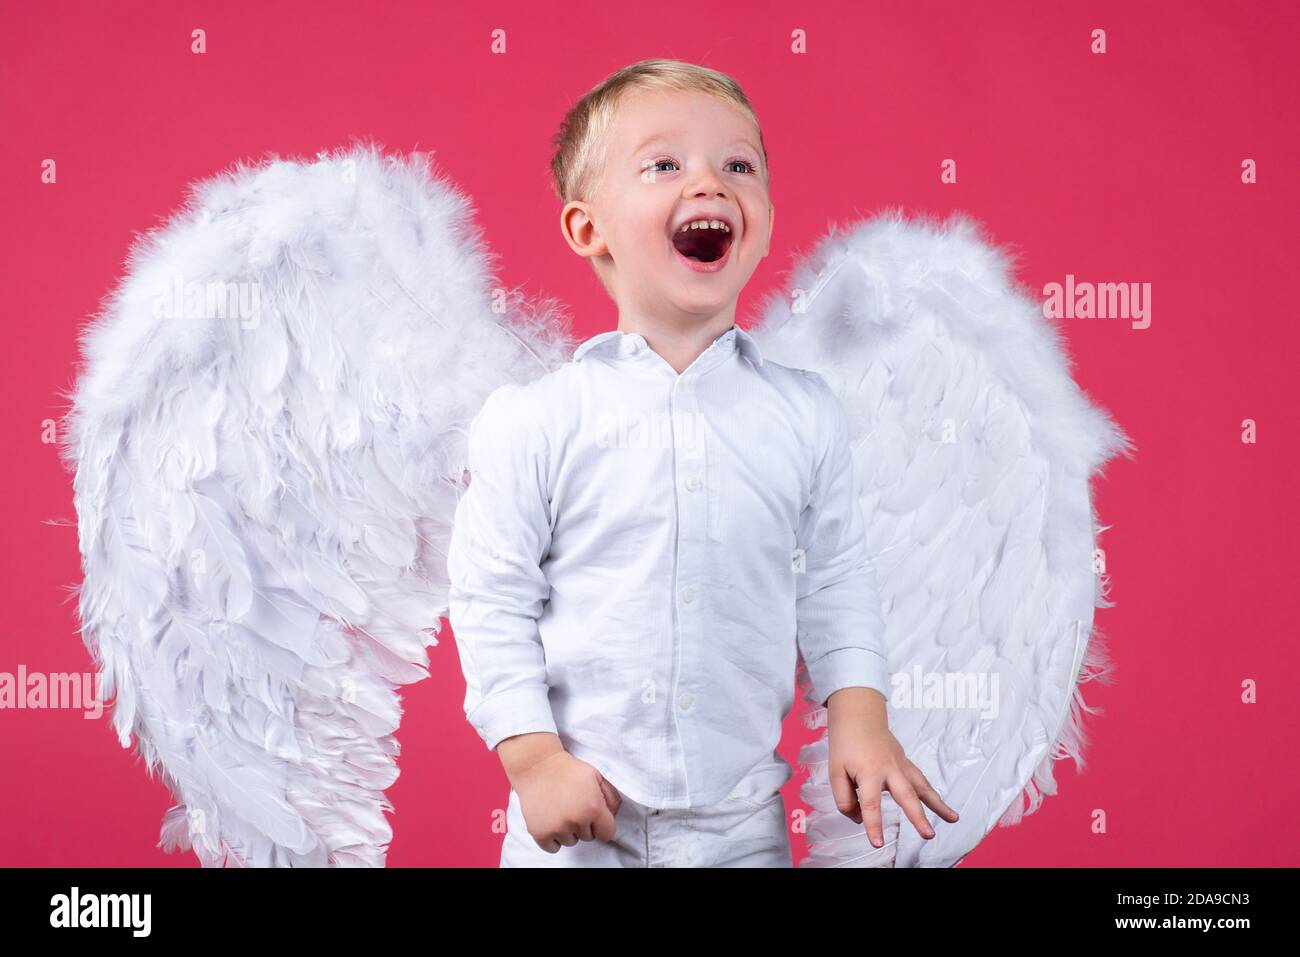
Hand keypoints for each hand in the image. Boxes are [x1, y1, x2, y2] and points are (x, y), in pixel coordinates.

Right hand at [510, 749, 622, 852]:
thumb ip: (611, 797)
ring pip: (570, 842)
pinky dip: (553, 838)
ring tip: (560, 810)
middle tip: (573, 806)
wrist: (536, 765)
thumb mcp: (596, 776)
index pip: (607, 834)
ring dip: (567, 831)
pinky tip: (551, 820)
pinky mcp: (540, 833)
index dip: (601, 824)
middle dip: (583, 824)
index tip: (593, 816)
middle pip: (588, 837)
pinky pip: (553, 848)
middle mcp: (576, 821)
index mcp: (593, 808)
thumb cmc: (567, 770)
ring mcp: (557, 828)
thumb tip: (613, 815)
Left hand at [826, 688, 958, 847]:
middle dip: (918, 817)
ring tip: (954, 819)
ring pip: (923, 787)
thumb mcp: (835, 772)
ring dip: (939, 804)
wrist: (859, 717)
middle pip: (906, 795)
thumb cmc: (846, 745)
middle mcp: (889, 769)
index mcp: (868, 772)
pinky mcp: (906, 764)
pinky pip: (922, 781)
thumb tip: (858, 818)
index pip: (870, 804)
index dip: (873, 825)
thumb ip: (844, 799)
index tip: (877, 843)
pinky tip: (943, 807)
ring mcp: (901, 765)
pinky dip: (933, 794)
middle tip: (929, 835)